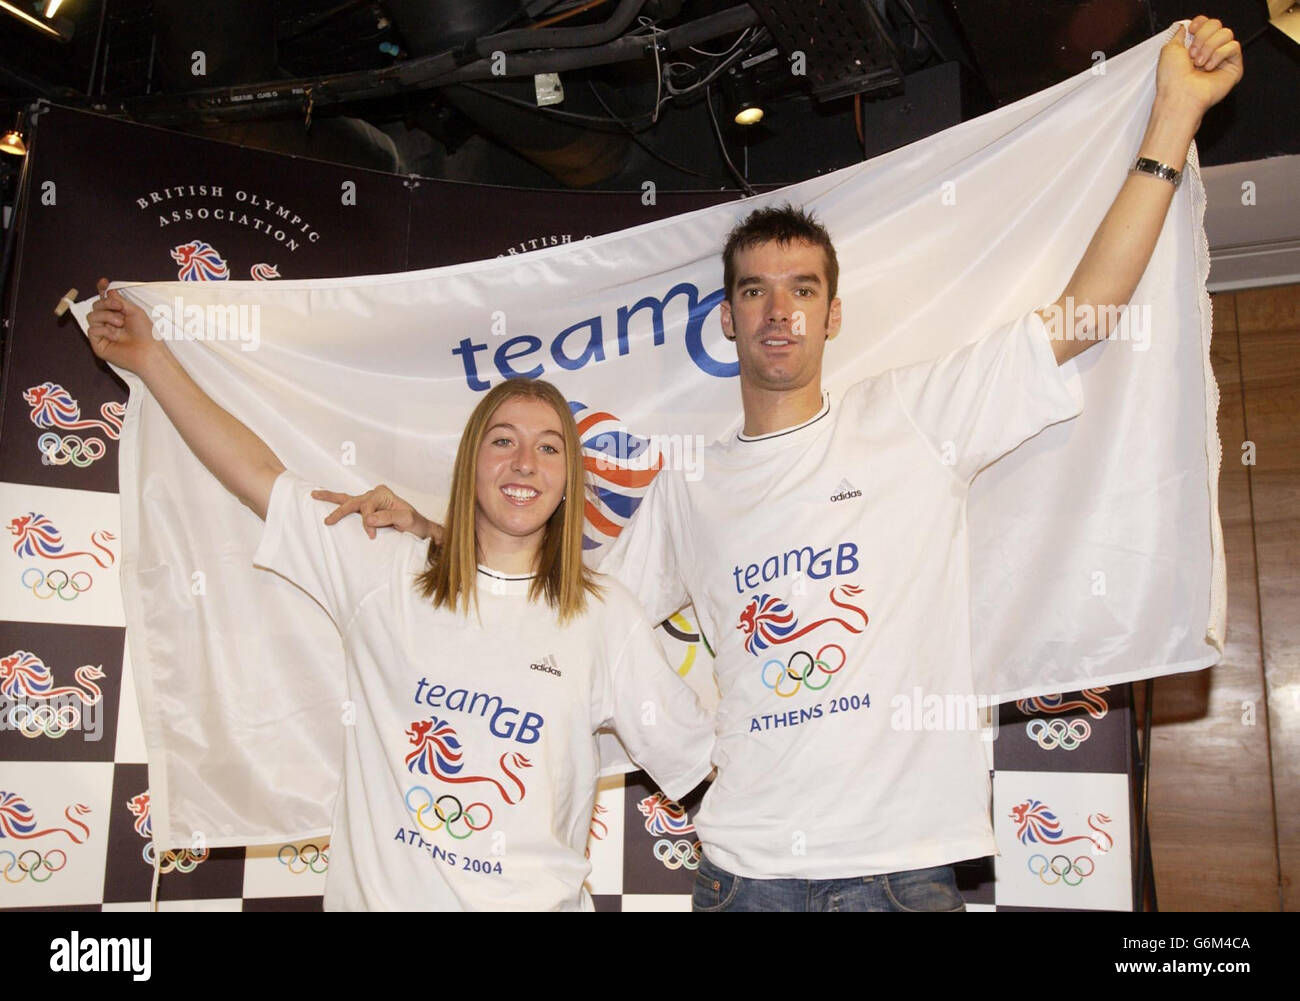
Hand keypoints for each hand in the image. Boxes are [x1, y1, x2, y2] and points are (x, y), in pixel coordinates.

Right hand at [85, 277, 163, 374]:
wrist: (148, 352)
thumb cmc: (146, 334)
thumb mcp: (134, 311)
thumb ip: (120, 301)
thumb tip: (109, 291)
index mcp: (118, 315)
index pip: (105, 300)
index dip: (102, 290)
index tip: (104, 282)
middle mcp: (109, 323)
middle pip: (96, 306)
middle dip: (106, 303)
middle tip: (120, 307)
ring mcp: (103, 333)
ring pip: (91, 316)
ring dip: (106, 316)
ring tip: (120, 323)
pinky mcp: (98, 344)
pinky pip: (92, 330)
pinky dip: (104, 330)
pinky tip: (115, 335)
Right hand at [310, 485, 441, 541]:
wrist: (420, 527)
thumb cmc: (415, 523)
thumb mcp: (405, 520)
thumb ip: (387, 518)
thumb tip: (368, 518)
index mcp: (383, 494)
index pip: (367, 506)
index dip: (367, 521)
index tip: (372, 535)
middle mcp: (375, 495)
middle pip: (353, 500)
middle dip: (339, 509)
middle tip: (328, 520)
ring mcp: (370, 501)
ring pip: (348, 499)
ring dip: (331, 498)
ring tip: (314, 494)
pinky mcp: (368, 509)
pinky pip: (352, 507)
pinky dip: (339, 505)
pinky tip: (326, 501)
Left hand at [1157, 17, 1242, 117]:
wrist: (1179, 95)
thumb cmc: (1172, 78)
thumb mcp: (1169, 48)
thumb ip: (1180, 33)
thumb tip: (1186, 26)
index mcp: (1194, 46)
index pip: (1206, 23)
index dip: (1201, 23)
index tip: (1191, 31)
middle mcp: (1208, 51)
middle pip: (1217, 25)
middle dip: (1202, 37)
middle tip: (1192, 54)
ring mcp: (1221, 58)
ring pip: (1226, 34)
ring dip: (1209, 47)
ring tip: (1199, 64)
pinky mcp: (1233, 66)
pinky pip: (1233, 47)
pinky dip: (1219, 55)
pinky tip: (1209, 68)